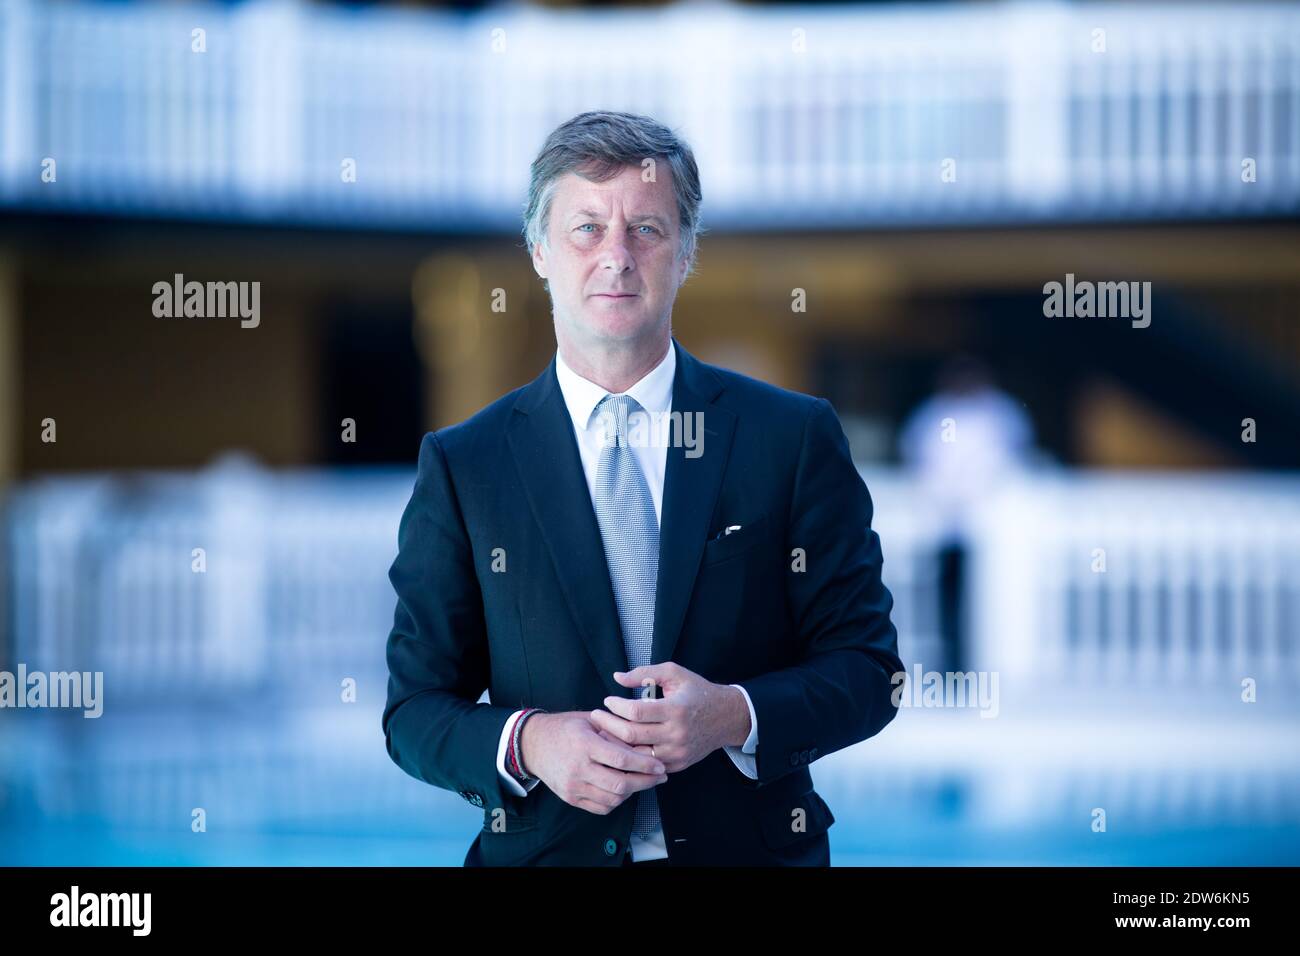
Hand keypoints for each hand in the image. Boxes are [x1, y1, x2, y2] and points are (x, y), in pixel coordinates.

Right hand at [519, 711, 667, 814]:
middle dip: (645, 782)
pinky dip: (617, 801)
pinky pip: (601, 807)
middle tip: (660, 776)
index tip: (660, 765)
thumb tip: (644, 744)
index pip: (621, 759)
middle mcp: (578, 768)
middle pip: (620, 784)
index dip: (645, 764)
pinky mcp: (571, 798)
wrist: (532, 744)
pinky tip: (624, 789)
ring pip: (613, 799)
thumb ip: (615, 731)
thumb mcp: (589, 719)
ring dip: (633, 792)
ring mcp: (573, 786)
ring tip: (644, 781)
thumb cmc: (564, 728)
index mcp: (584, 745)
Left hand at [589, 663, 750, 773]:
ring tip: (603, 732)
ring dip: (616, 744)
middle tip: (596, 717)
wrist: (727, 717)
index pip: (636, 712)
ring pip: (636, 754)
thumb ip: (645, 672)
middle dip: (608, 725)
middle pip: (631, 735)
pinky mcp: (677, 765)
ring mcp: (677, 753)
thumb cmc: (697, 691)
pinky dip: (631, 757)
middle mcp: (676, 734)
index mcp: (675, 709)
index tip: (607, 700)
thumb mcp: (675, 673)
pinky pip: (647, 765)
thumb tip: (617, 677)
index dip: (616, 706)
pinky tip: (619, 746)